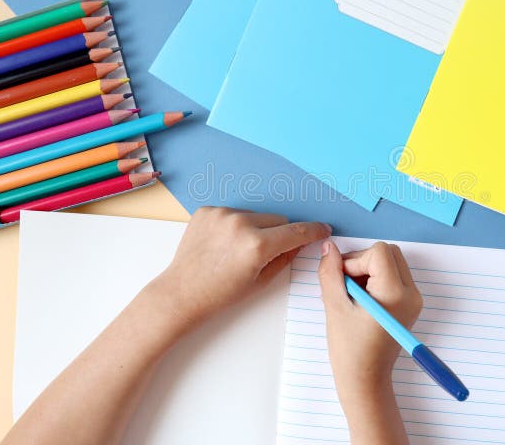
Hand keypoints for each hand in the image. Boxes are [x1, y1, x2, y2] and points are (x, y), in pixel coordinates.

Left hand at [154, 207, 331, 332]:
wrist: (182, 293)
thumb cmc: (220, 294)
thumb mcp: (261, 281)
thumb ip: (285, 257)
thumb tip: (300, 242)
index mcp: (257, 245)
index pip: (296, 231)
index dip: (312, 231)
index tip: (322, 229)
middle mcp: (240, 224)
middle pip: (277, 219)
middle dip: (277, 234)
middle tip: (263, 254)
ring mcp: (222, 215)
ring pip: (255, 215)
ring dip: (255, 228)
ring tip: (236, 251)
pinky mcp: (207, 211)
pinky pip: (233, 213)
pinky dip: (233, 225)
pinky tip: (222, 244)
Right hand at [318, 241, 422, 443]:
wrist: (365, 379)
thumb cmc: (349, 349)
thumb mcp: (334, 306)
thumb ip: (330, 272)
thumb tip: (329, 247)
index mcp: (396, 293)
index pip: (378, 252)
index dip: (355, 261)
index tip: (344, 284)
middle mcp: (412, 293)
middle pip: (388, 253)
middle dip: (363, 263)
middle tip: (348, 288)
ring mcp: (414, 299)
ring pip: (391, 262)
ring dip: (368, 271)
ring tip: (354, 297)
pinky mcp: (410, 303)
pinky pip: (393, 276)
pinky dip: (376, 280)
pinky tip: (362, 302)